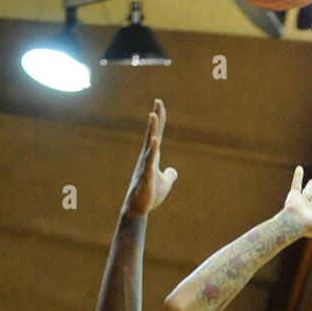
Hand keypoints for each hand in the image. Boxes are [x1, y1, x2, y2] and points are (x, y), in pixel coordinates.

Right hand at [124, 100, 177, 215]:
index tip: (160, 105)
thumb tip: (173, 170)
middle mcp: (147, 157)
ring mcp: (145, 165)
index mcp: (152, 157)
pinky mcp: (146, 175)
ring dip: (152, 130)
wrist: (138, 209)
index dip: (160, 121)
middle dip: (156, 118)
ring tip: (153, 115)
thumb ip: (170, 175)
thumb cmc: (150, 195)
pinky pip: (150, 161)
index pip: (157, 134)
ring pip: (149, 144)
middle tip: (158, 101)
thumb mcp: (165, 184)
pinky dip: (153, 150)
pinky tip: (155, 141)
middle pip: (153, 134)